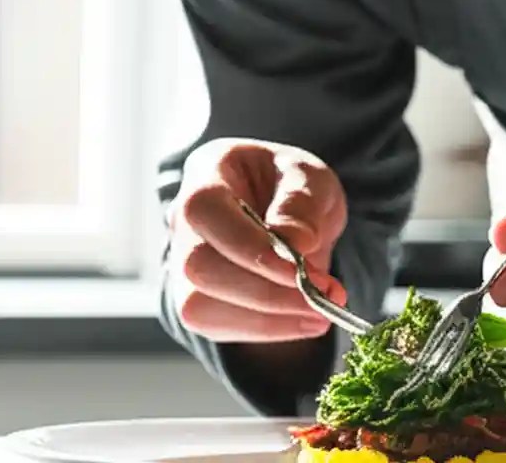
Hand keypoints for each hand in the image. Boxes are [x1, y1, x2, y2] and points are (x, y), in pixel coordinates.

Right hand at [167, 138, 349, 343]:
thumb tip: (296, 243)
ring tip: (320, 312)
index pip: (204, 212)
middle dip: (265, 292)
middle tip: (323, 295)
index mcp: (207, 174)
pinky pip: (216, 326)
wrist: (287, 209)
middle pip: (199, 267)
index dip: (249, 247)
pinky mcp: (197, 298)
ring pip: (200, 306)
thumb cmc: (291, 184)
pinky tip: (303, 320)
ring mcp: (182, 263)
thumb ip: (302, 202)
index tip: (301, 271)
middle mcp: (183, 222)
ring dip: (267, 319)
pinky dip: (265, 330)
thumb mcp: (310, 175)